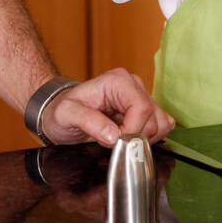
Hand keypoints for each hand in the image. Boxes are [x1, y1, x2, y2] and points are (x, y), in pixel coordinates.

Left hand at [39, 68, 175, 146]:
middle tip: (110, 140)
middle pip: (153, 119)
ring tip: (118, 138)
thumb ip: (89, 122)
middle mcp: (133, 85)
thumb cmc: (61, 111)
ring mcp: (141, 96)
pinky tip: (128, 137)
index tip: (114, 141)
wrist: (59, 113)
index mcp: (118, 81)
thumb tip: (114, 135)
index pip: (141, 108)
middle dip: (134, 137)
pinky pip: (162, 126)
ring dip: (142, 138)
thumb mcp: (66, 115)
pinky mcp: (145, 109)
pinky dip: (149, 138)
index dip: (131, 130)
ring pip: (161, 124)